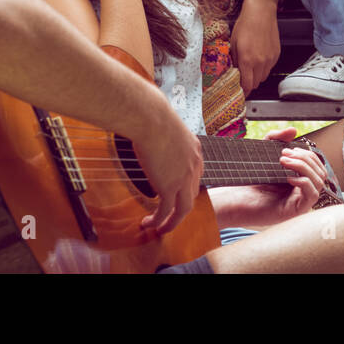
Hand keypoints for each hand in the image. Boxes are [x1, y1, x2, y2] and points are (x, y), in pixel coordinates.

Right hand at [132, 99, 203, 234]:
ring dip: (173, 221)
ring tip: (161, 228)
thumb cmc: (152, 115)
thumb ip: (163, 134)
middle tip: (169, 215)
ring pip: (183, 209)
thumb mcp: (166, 127)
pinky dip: (160, 221)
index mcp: (194, 150)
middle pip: (192, 193)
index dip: (186, 187)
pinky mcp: (170, 186)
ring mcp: (184, 178)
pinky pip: (167, 210)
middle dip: (181, 207)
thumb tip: (148, 129)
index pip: (195, 175)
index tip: (175, 193)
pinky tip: (150, 224)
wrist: (152, 118)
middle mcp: (194, 165)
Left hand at [210, 128, 327, 226]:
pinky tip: (288, 178)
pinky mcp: (296, 210)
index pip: (317, 165)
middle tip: (285, 155)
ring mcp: (301, 201)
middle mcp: (303, 190)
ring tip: (284, 162)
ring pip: (319, 181)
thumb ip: (277, 138)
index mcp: (300, 178)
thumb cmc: (250, 178)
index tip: (288, 149)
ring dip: (304, 167)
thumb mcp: (264, 151)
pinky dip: (304, 182)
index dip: (307, 154)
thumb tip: (294, 130)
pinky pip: (312, 195)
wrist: (236, 198)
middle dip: (305, 159)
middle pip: (321, 171)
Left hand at [230, 0, 280, 94]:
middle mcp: (260, 62)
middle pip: (256, 83)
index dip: (243, 91)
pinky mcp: (276, 54)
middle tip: (243, 78)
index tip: (240, 91)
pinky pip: (270, 67)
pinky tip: (259, 58)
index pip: (247, 85)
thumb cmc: (245, 24)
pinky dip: (264, 67)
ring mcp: (270, 58)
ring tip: (251, 67)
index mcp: (247, 60)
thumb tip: (233, 72)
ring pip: (263, 77)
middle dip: (249, 83)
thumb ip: (234, 60)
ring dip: (257, 76)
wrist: (261, 12)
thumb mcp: (233, 43)